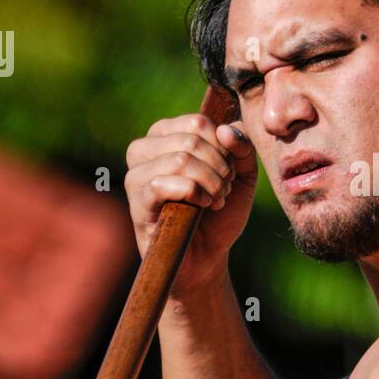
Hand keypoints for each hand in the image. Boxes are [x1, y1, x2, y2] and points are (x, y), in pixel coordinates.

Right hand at [124, 113, 257, 294]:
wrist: (208, 255)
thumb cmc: (220, 212)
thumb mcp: (242, 175)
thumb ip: (242, 147)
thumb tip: (226, 129)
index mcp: (165, 135)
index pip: (198, 122)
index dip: (223, 147)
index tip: (230, 171)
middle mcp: (144, 150)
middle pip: (191, 140)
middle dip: (220, 167)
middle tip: (224, 189)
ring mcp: (136, 176)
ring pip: (180, 160)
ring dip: (211, 182)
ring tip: (215, 199)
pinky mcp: (137, 203)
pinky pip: (162, 184)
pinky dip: (193, 194)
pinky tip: (202, 207)